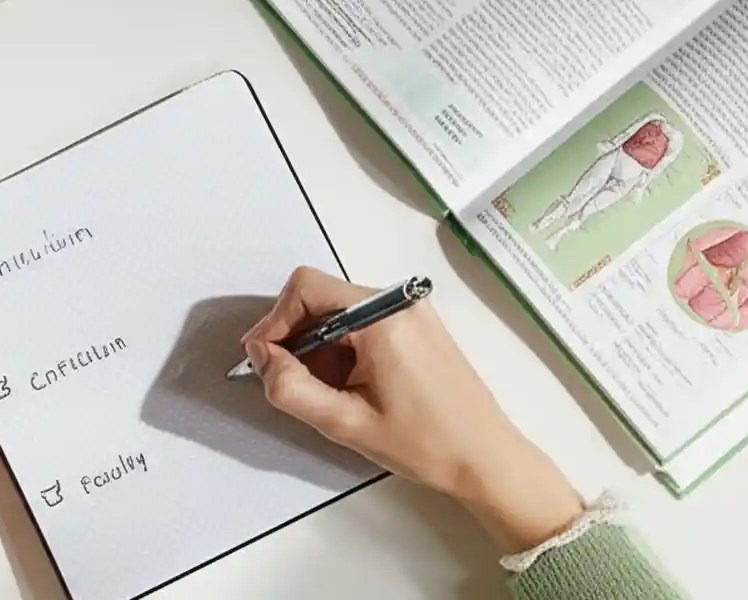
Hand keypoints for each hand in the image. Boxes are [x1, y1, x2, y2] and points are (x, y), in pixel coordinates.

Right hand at [242, 267, 582, 552]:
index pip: (306, 288)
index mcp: (383, 318)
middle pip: (321, 298)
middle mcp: (398, 302)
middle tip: (292, 383)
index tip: (262, 358)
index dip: (274, 321)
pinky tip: (352, 387)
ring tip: (331, 394)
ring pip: (339, 312)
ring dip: (320, 347)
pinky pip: (363, 322)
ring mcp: (410, 311)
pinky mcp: (416, 325)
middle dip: (296, 338)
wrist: (486, 458)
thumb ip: (292, 387)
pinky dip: (343, 349)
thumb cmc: (428, 443)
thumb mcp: (346, 423)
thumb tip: (261, 357)